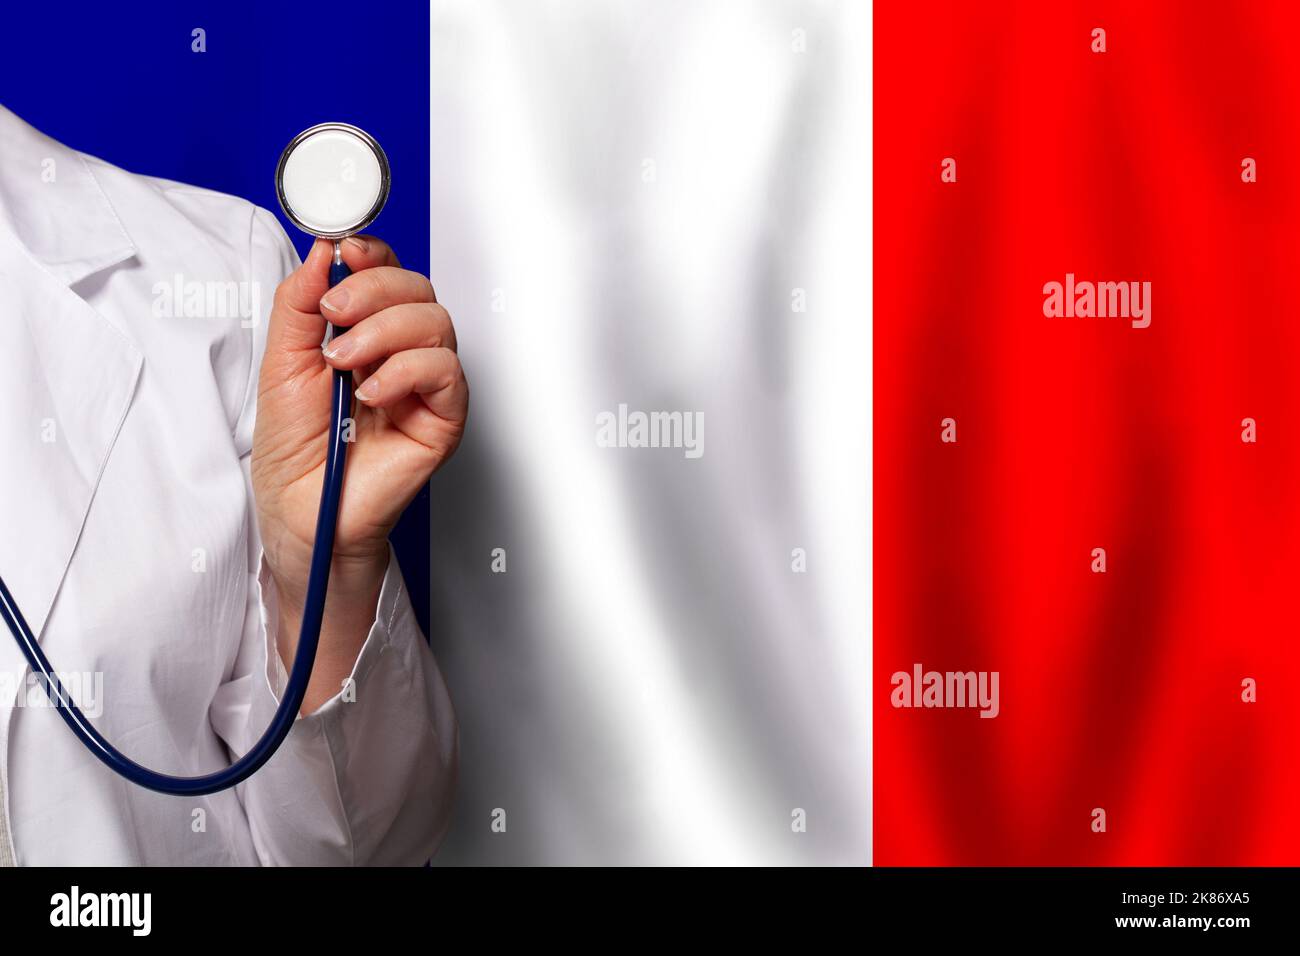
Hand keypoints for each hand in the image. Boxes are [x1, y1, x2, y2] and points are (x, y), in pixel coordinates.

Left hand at [251, 236, 466, 709]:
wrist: (301, 510)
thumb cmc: (294, 449)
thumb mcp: (281, 360)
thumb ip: (297, 302)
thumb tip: (320, 252)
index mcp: (366, 334)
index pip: (389, 274)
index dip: (376, 253)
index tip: (347, 252)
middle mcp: (402, 353)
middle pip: (418, 289)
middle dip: (374, 291)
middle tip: (335, 317)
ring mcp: (425, 385)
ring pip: (435, 322)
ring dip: (385, 332)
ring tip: (346, 366)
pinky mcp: (443, 417)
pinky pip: (445, 370)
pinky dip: (406, 371)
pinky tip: (373, 394)